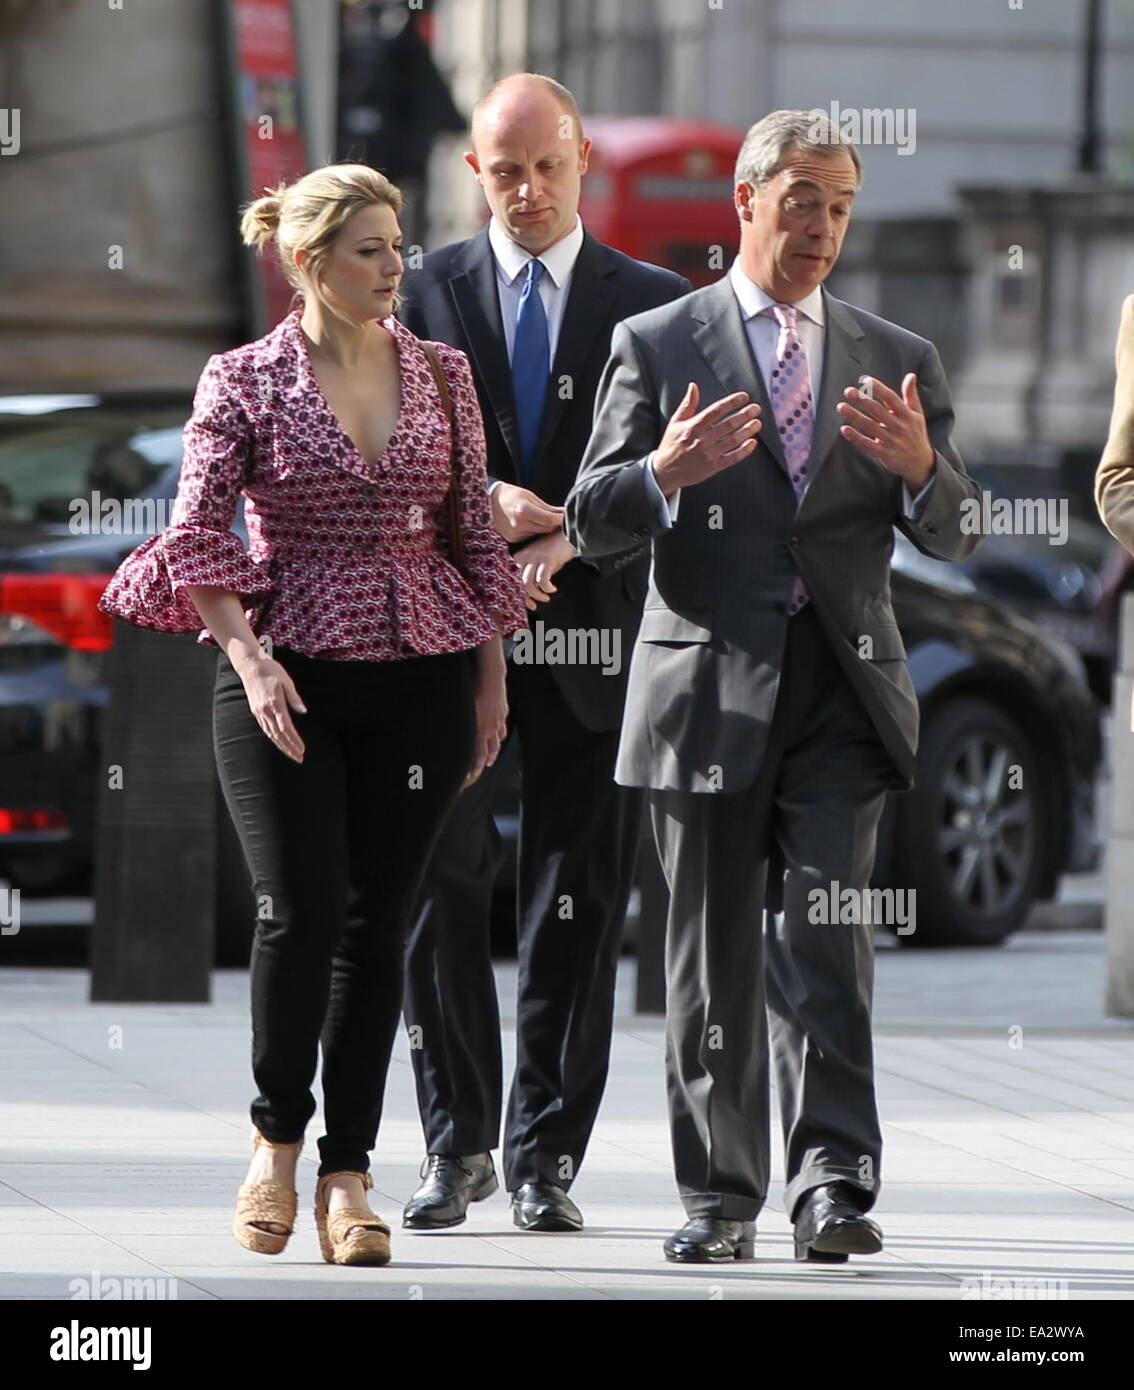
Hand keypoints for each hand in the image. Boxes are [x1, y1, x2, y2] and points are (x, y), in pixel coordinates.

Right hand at [237, 657, 305, 762]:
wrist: (250, 665)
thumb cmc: (271, 670)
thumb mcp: (287, 681)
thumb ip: (294, 698)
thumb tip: (303, 711)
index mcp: (275, 703)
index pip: (286, 727)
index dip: (294, 740)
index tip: (302, 749)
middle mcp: (265, 710)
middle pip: (279, 735)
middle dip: (289, 748)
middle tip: (300, 758)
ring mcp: (259, 711)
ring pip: (271, 734)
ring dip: (282, 746)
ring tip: (292, 754)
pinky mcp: (256, 710)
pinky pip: (265, 728)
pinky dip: (273, 737)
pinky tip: (279, 743)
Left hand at [465, 663, 507, 785]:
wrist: (490, 677)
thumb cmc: (473, 689)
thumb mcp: (460, 708)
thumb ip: (457, 722)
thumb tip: (448, 728)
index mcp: (479, 730)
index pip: (479, 754)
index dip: (476, 766)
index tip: (473, 773)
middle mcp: (490, 728)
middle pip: (491, 750)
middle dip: (487, 760)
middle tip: (484, 766)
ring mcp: (499, 720)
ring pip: (499, 739)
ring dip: (495, 749)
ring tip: (492, 755)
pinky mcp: (503, 712)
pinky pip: (502, 727)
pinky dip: (500, 733)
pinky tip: (498, 733)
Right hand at [491, 483, 564, 541]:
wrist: (490, 502)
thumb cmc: (512, 495)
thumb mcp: (530, 496)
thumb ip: (547, 507)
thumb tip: (564, 512)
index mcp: (524, 510)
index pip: (550, 520)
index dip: (560, 519)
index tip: (566, 516)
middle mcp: (519, 524)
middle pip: (546, 529)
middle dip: (554, 524)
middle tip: (559, 518)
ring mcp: (515, 533)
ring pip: (539, 534)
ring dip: (544, 528)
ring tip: (542, 519)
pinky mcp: (513, 539)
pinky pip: (530, 537)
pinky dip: (534, 531)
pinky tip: (531, 524)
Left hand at [513, 530, 576, 607]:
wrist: (568, 533)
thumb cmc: (557, 550)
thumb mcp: (543, 563)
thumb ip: (536, 576)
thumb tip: (532, 596)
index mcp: (521, 556)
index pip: (517, 579)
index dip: (523, 594)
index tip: (531, 604)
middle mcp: (525, 556)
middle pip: (522, 583)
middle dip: (529, 597)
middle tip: (536, 605)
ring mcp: (534, 557)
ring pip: (528, 583)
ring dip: (537, 595)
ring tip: (546, 597)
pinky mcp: (546, 559)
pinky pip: (542, 580)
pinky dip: (547, 588)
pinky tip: (553, 589)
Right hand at [650, 382, 761, 494]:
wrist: (665, 471)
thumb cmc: (671, 445)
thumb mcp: (676, 422)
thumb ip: (687, 404)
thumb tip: (693, 386)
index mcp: (693, 427)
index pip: (716, 411)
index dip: (732, 402)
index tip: (744, 397)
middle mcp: (702, 440)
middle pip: (728, 424)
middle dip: (745, 414)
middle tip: (756, 408)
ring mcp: (709, 454)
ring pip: (733, 440)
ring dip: (747, 430)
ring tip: (757, 423)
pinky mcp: (713, 467)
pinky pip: (732, 458)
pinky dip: (744, 451)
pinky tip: (752, 443)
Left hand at [837, 374, 935, 488]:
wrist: (920, 462)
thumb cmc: (916, 434)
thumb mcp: (917, 414)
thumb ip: (911, 395)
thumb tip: (911, 376)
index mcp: (907, 415)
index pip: (891, 398)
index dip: (878, 389)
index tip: (865, 381)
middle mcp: (899, 426)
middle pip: (878, 410)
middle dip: (862, 400)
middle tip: (848, 391)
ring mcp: (891, 441)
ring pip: (870, 426)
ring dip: (854, 416)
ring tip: (841, 407)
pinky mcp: (884, 453)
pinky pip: (867, 444)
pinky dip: (855, 437)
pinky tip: (844, 429)